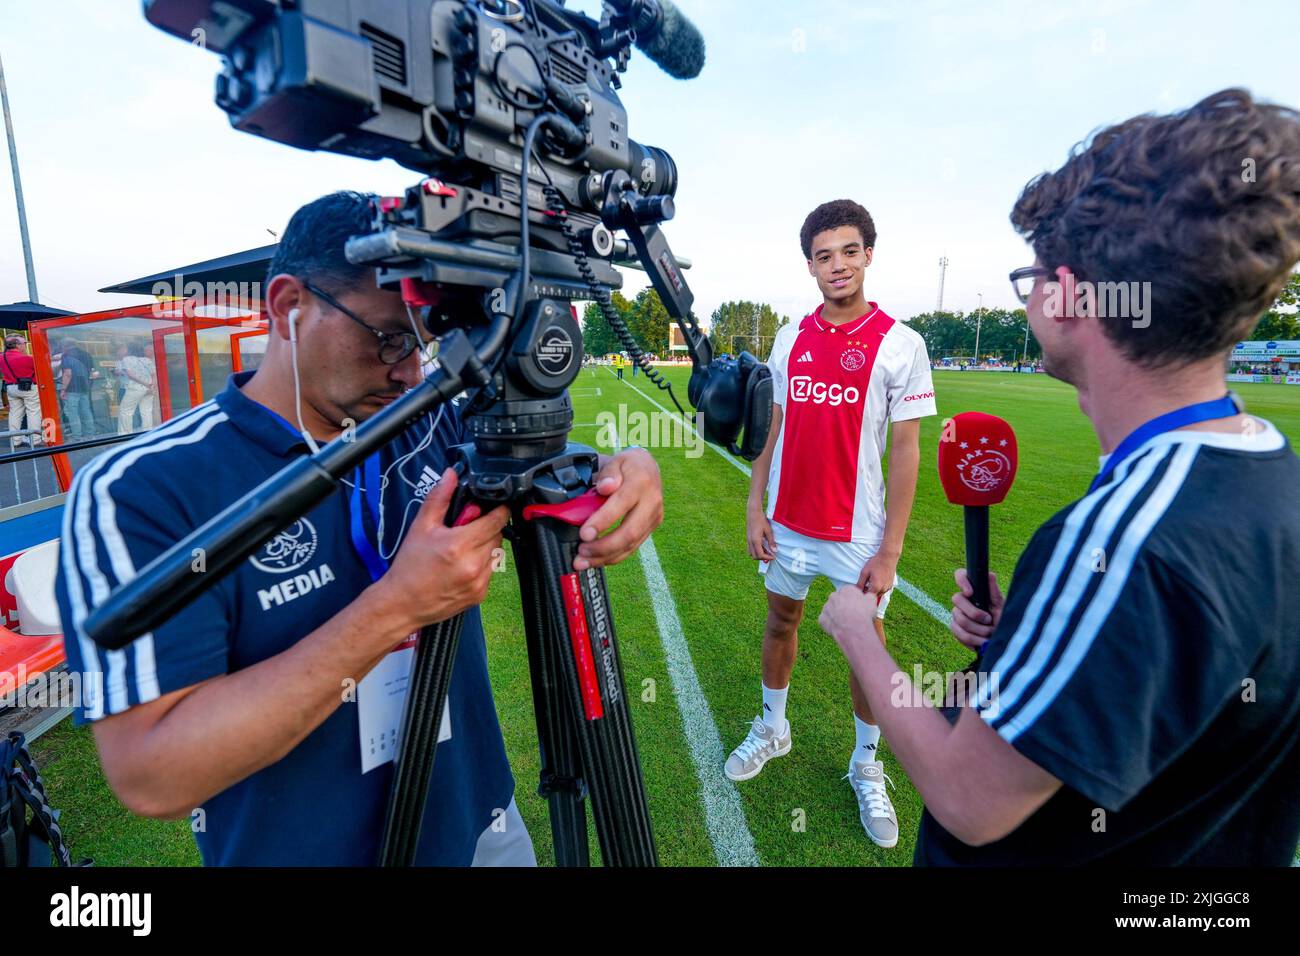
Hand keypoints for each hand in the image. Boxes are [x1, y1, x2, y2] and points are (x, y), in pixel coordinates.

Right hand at [377, 468, 508, 630]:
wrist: (402, 603)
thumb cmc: (409, 566)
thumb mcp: (421, 527)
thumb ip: (440, 498)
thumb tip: (451, 475)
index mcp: (459, 545)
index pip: (496, 520)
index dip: (498, 510)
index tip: (494, 507)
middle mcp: (473, 565)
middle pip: (498, 535)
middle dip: (486, 529)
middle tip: (465, 531)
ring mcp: (478, 582)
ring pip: (496, 554)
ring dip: (485, 547)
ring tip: (462, 550)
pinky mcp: (480, 595)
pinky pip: (491, 572)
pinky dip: (482, 565)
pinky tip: (462, 566)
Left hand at [575, 447, 662, 570]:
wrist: (648, 468)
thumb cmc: (627, 466)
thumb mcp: (616, 461)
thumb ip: (608, 473)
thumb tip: (605, 487)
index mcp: (641, 482)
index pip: (621, 504)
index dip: (602, 521)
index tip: (584, 534)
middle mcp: (652, 502)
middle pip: (629, 532)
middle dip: (603, 546)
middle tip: (581, 551)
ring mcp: (653, 517)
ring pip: (631, 544)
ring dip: (605, 556)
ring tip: (583, 561)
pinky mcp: (651, 528)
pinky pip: (633, 547)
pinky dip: (613, 557)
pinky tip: (596, 560)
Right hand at [746, 502, 775, 560]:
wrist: (753, 513)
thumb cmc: (761, 521)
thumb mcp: (768, 531)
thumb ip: (771, 542)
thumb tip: (775, 551)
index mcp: (755, 541)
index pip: (760, 555)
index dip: (767, 557)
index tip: (774, 556)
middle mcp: (750, 542)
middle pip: (755, 556)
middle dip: (763, 558)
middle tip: (771, 555)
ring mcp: (748, 540)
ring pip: (751, 553)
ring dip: (759, 554)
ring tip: (767, 551)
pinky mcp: (748, 538)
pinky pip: (750, 549)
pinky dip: (756, 550)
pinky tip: (762, 546)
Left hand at [819, 585, 878, 648]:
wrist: (853, 630)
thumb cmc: (863, 614)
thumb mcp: (872, 601)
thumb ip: (869, 596)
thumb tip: (868, 596)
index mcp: (846, 589)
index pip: (849, 591)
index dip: (854, 599)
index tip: (857, 606)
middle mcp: (834, 596)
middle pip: (838, 599)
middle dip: (843, 605)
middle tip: (851, 614)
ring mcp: (826, 607)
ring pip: (831, 609)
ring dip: (836, 614)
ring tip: (845, 623)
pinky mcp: (822, 618)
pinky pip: (825, 620)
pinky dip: (830, 623)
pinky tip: (838, 627)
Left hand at [856, 550, 897, 596]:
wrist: (888, 557)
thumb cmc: (875, 563)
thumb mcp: (864, 572)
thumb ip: (860, 583)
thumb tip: (856, 591)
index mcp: (875, 587)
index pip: (866, 598)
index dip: (861, 595)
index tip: (859, 590)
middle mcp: (883, 590)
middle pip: (873, 597)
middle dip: (867, 593)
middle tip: (864, 585)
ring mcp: (888, 588)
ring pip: (878, 594)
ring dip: (873, 591)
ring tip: (870, 581)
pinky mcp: (891, 585)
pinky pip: (883, 590)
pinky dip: (879, 588)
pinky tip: (877, 580)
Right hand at [950, 568, 1004, 650]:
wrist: (1001, 638)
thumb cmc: (1003, 618)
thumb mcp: (1002, 604)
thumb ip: (994, 591)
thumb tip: (990, 575)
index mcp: (974, 589)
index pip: (960, 575)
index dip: (961, 581)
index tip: (970, 592)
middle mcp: (962, 600)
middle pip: (957, 599)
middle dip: (975, 613)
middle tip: (989, 619)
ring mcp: (957, 614)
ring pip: (959, 619)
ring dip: (978, 629)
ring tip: (990, 633)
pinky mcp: (955, 629)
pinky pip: (959, 633)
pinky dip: (974, 640)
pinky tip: (983, 641)